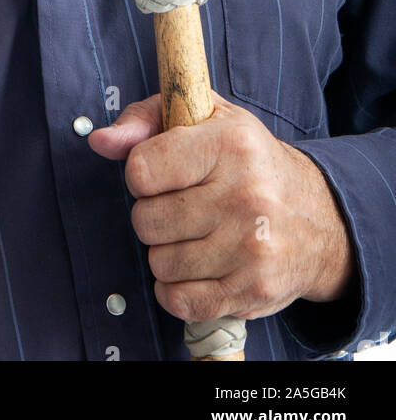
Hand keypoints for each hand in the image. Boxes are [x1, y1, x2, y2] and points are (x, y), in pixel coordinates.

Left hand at [88, 91, 356, 323]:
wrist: (318, 218)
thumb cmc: (247, 161)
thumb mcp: (204, 118)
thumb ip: (144, 120)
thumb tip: (100, 141)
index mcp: (230, 143)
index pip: (141, 170)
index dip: (142, 173)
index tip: (164, 172)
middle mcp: (245, 195)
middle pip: (145, 220)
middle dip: (154, 214)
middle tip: (184, 205)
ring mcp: (251, 247)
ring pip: (159, 263)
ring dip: (168, 252)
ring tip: (198, 233)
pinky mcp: (253, 290)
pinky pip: (178, 301)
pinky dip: (177, 289)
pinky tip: (199, 266)